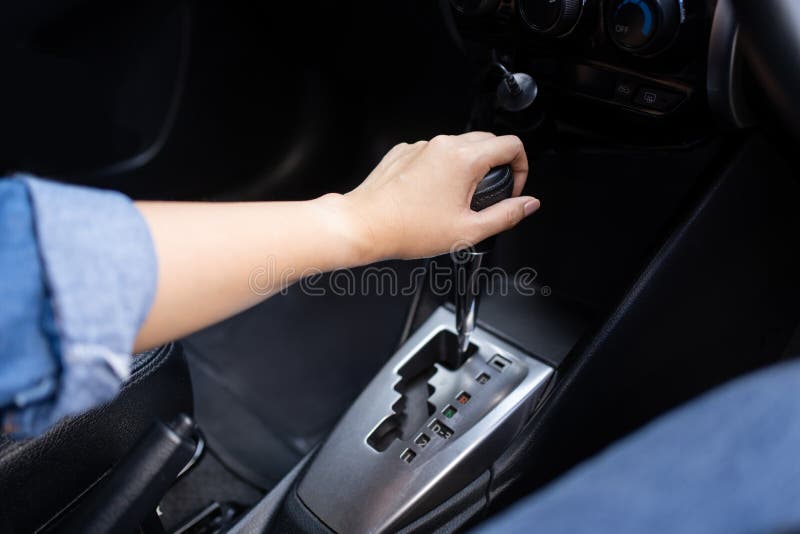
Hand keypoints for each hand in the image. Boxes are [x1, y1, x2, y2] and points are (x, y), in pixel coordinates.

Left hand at [342, 132, 539, 260]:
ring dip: (467, 168)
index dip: (521, 169)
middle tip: (488, 196)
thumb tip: (528, 204)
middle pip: (487, 142)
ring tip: (455, 201)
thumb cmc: (407, 229)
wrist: (364, 225)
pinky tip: (430, 197)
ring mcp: (420, 146)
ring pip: (458, 147)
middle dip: (497, 167)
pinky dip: (440, 170)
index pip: (511, 145)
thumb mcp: (468, 231)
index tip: (511, 189)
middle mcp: (442, 145)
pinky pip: (433, 154)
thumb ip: (506, 215)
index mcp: (464, 159)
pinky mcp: (403, 153)